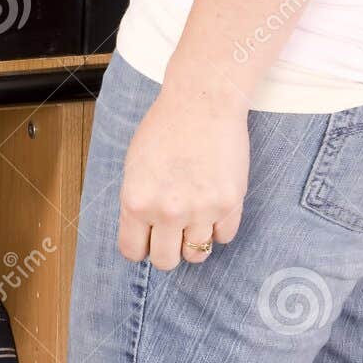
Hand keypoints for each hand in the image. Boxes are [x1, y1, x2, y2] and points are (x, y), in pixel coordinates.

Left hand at [118, 83, 250, 269]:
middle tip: (172, 234)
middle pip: (165, 261)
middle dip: (167, 251)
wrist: (203, 102)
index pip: (133, 251)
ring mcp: (200, 209)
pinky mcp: (230, 203)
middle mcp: (167, 211)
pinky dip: (219, 228)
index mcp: (136, 202)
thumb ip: (137, 203)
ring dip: (194, 243)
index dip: (140, 248)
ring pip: (196, 255)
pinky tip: (214, 207)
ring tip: (194, 220)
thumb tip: (142, 234)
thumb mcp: (134, 167)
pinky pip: (224, 237)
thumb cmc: (165, 128)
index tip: (147, 240)